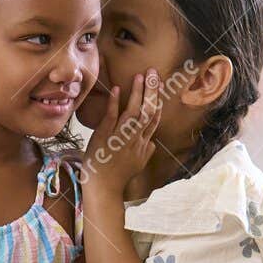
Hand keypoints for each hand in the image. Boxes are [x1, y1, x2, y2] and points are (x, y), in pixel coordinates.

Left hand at [82, 71, 161, 192]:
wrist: (103, 189)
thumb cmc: (118, 177)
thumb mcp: (137, 165)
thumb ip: (146, 152)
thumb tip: (153, 143)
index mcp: (143, 144)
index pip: (154, 119)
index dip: (157, 100)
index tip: (160, 85)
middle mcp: (134, 139)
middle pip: (147, 112)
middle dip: (152, 91)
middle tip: (154, 73)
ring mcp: (120, 138)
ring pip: (133, 112)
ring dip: (137, 93)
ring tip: (140, 76)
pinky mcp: (105, 137)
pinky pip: (111, 117)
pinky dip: (114, 103)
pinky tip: (116, 89)